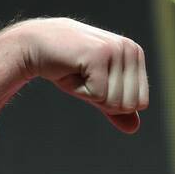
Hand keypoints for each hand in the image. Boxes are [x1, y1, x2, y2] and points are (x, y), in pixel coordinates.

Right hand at [1, 17, 149, 133]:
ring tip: (78, 72)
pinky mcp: (98, 56)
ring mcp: (115, 50)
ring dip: (89, 95)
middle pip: (130, 105)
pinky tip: (71, 70)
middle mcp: (130, 49)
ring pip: (115, 101)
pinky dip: (80, 90)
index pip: (141, 102)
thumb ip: (116, 108)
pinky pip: (98, 95)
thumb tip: (134, 128)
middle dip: (102, 100)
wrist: (33, 45)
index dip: (113, 102)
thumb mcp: (96, 90)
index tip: (95, 81)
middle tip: (85, 77)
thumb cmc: (67, 68)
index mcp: (135, 54)